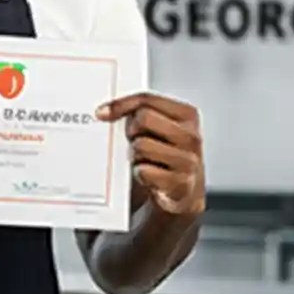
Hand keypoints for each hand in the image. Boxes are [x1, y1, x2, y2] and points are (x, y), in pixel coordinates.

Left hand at [96, 92, 204, 216]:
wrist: (183, 193)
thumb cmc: (166, 155)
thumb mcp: (160, 128)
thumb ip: (141, 112)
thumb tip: (105, 111)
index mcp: (187, 115)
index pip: (147, 99)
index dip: (121, 104)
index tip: (101, 113)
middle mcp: (191, 136)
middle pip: (144, 119)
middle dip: (131, 131)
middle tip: (133, 141)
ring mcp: (188, 161)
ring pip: (141, 145)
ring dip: (135, 155)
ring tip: (144, 161)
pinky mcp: (179, 184)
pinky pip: (144, 171)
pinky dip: (140, 174)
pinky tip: (149, 176)